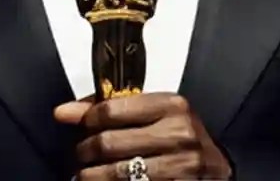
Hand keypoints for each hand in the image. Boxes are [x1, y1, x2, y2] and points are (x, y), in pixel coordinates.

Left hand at [54, 92, 232, 179]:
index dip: (87, 121)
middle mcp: (179, 133)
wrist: (217, 170)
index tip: (82, 129)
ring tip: (86, 176)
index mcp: (172, 105)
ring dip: (91, 177)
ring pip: (116, 174)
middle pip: (108, 144)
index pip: (111, 110)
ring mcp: (181, 166)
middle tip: (81, 158)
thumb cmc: (178, 138)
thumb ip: (110, 110)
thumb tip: (62, 113)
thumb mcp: (153, 115)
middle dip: (84, 153)